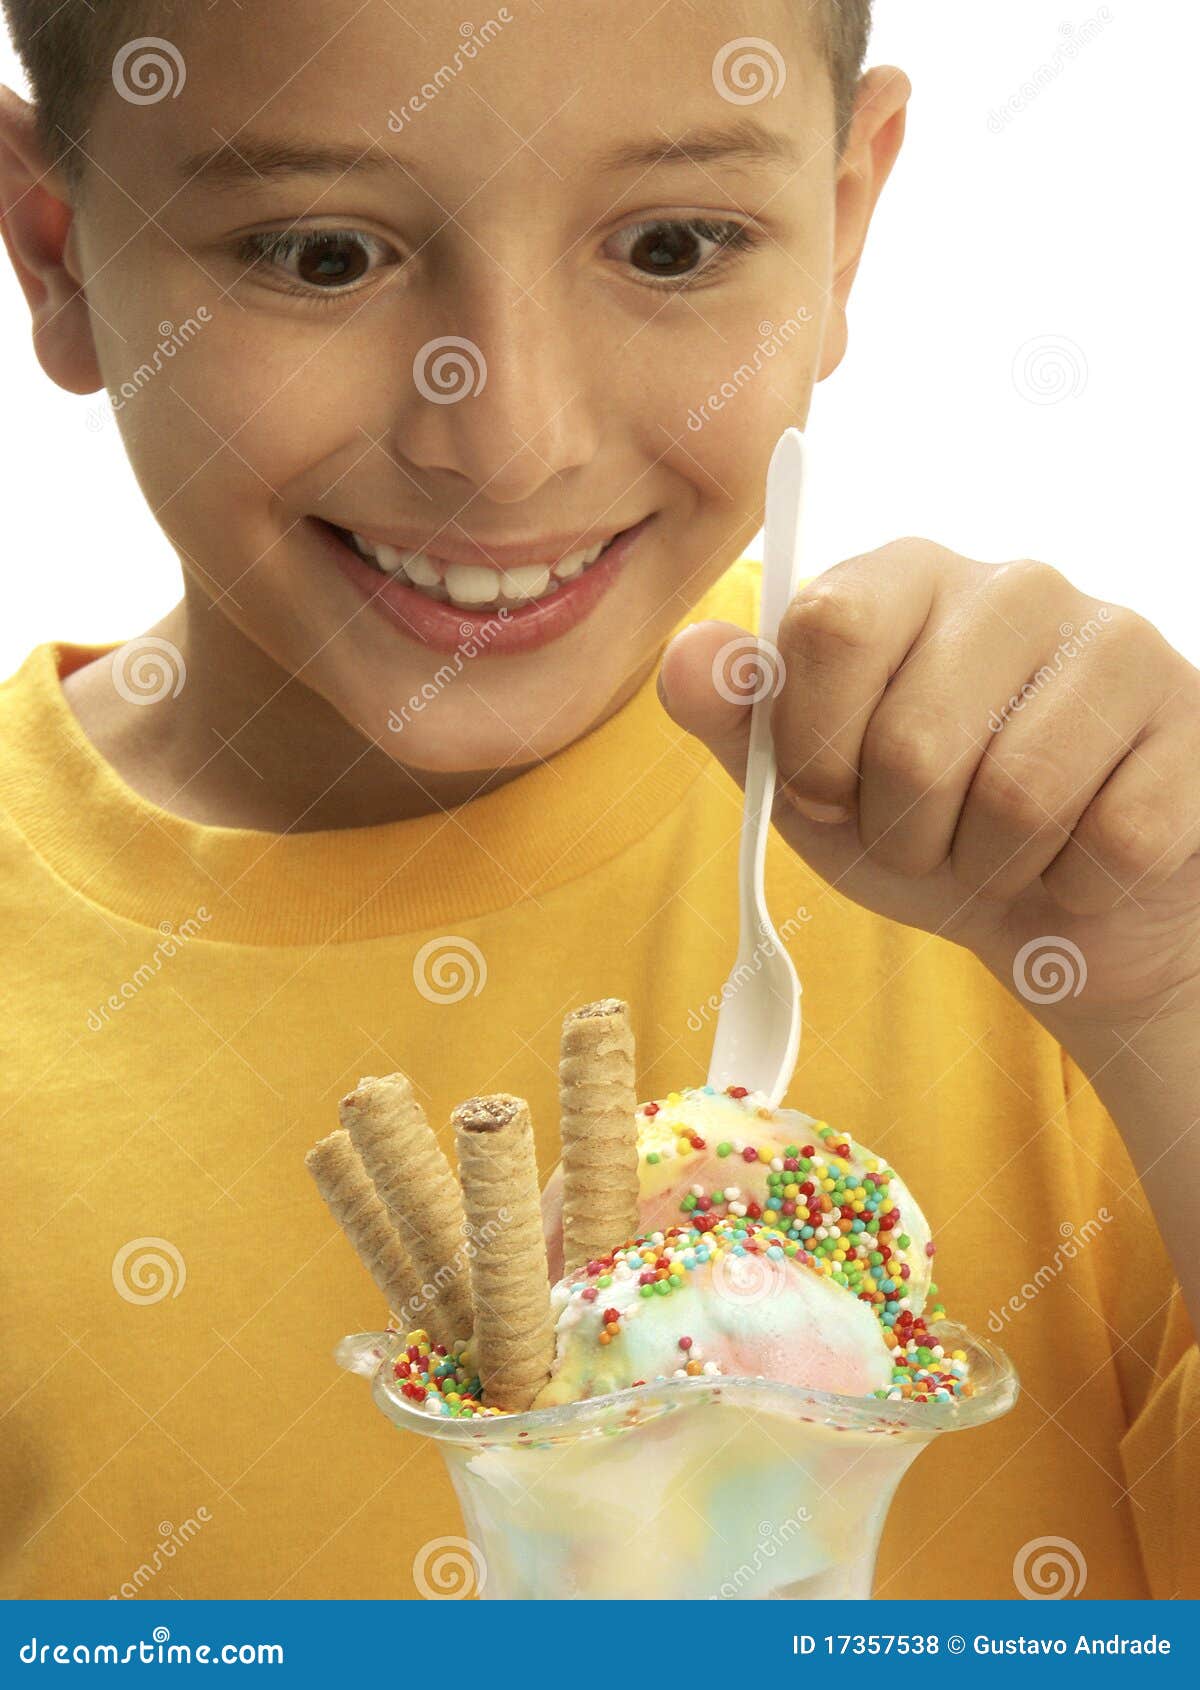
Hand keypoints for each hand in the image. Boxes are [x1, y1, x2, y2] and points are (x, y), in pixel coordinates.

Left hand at [660, 540, 1199, 1047]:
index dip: (815, 746)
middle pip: (916, 738)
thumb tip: (688, 656)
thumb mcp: (810, 788)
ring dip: (988, 868)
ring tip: (998, 851)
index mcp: (902, 578)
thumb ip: (741, 723)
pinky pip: (1110, 838)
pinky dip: (1073, 884)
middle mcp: (1011, 584)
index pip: (829, 628)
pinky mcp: (1189, 718)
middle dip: (902, 835)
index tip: (828, 791)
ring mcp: (1114, 641)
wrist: (1055, 908)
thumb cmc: (924, 830)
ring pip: (1018, 798)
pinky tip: (1076, 856)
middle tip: (925, 839)